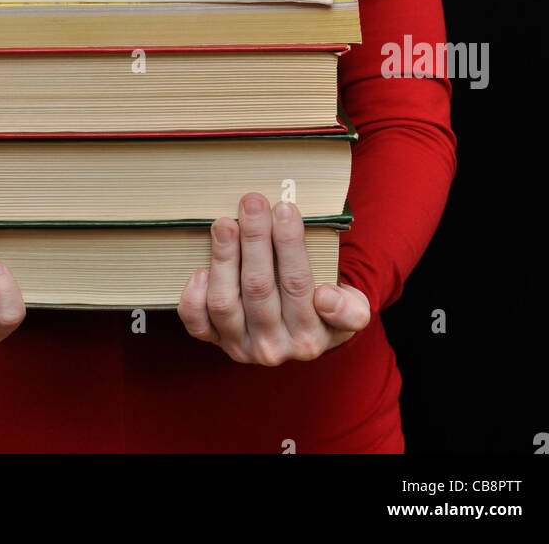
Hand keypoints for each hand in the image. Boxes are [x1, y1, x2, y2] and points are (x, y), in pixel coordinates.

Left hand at [178, 193, 369, 364]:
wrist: (303, 337)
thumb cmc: (326, 310)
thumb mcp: (354, 310)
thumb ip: (350, 309)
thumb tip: (325, 298)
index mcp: (310, 337)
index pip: (297, 283)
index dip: (289, 243)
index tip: (285, 207)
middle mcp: (274, 347)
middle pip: (258, 287)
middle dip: (254, 238)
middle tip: (252, 201)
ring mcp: (240, 347)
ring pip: (224, 302)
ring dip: (223, 257)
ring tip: (225, 222)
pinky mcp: (216, 342)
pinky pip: (197, 324)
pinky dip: (194, 297)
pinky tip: (201, 268)